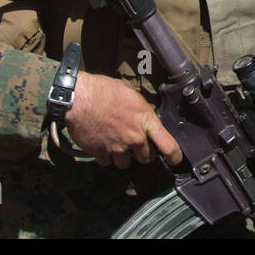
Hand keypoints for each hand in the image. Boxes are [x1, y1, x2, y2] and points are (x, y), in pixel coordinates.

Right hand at [62, 71, 182, 169]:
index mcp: (146, 120)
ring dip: (122, 156)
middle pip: (146, 158)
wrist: (79, 98)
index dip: (174, 156)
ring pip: (125, 164)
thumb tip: (144, 118)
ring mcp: (117, 147)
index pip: (168, 145)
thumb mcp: (131, 95)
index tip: (175, 160)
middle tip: (134, 143)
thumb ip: (140, 112)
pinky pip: (107, 162)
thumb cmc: (103, 90)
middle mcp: (134, 137)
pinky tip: (101, 143)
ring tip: (115, 142)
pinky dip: (105, 156)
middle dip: (142, 153)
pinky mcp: (100, 153)